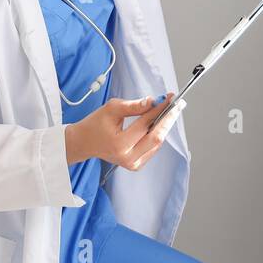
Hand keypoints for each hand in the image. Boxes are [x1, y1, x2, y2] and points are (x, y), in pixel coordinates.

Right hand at [65, 93, 183, 169]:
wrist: (85, 142)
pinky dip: (157, 133)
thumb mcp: (112, 109)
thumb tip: (153, 102)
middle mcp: (128, 157)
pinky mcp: (136, 165)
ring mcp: (133, 164)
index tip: (169, 98)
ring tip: (170, 110)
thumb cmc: (96, 124)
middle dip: (169, 119)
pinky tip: (160, 122)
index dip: (159, 109)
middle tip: (177, 104)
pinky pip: (153, 148)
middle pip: (157, 137)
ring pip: (157, 143)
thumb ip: (133, 106)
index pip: (146, 124)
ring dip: (164, 125)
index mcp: (120, 144)